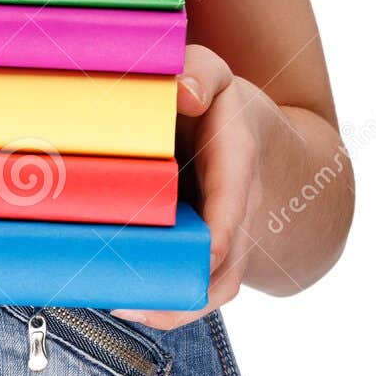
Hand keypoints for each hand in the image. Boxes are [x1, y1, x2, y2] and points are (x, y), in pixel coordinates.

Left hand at [107, 44, 268, 329]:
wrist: (260, 143)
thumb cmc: (225, 109)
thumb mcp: (217, 74)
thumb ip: (200, 71)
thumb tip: (184, 92)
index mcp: (238, 170)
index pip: (231, 213)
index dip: (212, 240)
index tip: (187, 256)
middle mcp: (237, 217)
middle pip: (221, 268)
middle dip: (180, 282)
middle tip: (123, 286)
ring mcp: (225, 245)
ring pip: (211, 291)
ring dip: (169, 303)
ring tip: (115, 298)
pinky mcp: (204, 259)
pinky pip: (196, 292)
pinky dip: (165, 304)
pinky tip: (122, 299)